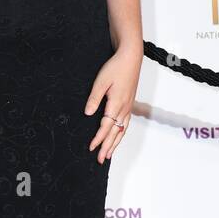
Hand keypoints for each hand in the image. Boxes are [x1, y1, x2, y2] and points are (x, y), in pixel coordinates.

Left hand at [84, 45, 141, 163]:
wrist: (130, 58)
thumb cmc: (115, 68)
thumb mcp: (101, 82)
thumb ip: (94, 98)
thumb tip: (88, 113)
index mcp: (116, 104)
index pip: (106, 127)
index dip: (98, 139)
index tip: (91, 148)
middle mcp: (124, 108)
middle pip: (115, 133)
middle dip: (107, 147)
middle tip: (101, 160)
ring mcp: (128, 106)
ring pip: (122, 130)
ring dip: (115, 143)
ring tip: (109, 154)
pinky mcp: (129, 103)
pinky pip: (126, 124)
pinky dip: (121, 134)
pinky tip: (118, 137)